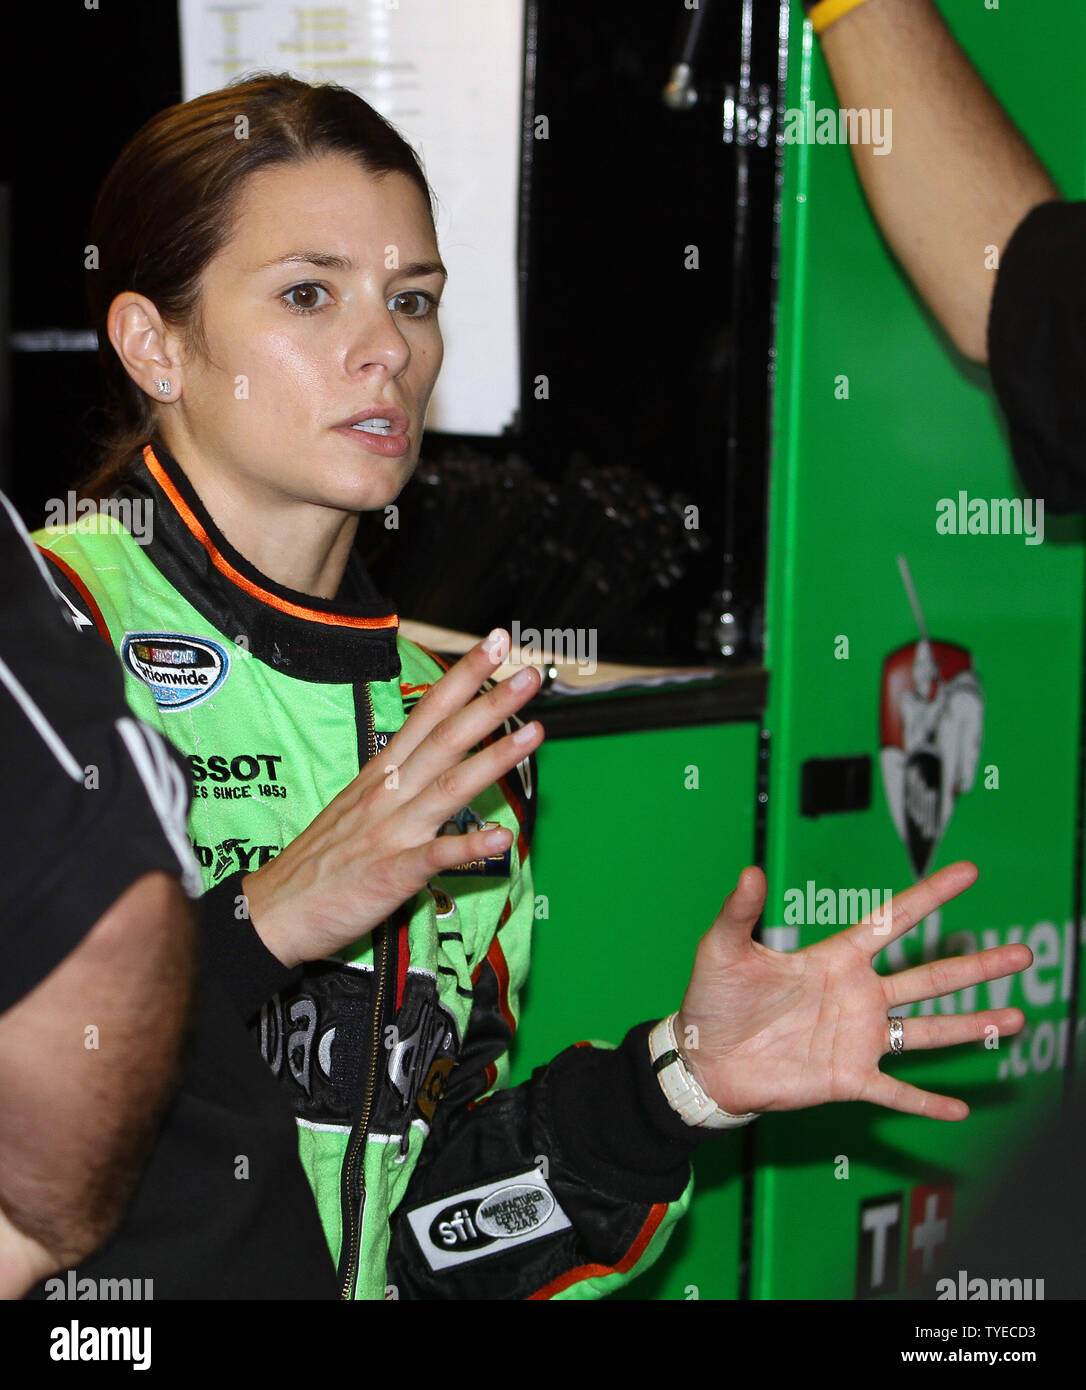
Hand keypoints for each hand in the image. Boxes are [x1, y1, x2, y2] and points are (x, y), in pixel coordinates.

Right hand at [242, 629, 543, 966]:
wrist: (274, 912)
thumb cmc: (320, 860)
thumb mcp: (356, 805)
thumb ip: (400, 782)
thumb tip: (442, 762)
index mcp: (382, 773)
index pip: (428, 713)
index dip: (463, 677)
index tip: (495, 643)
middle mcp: (388, 793)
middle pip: (445, 739)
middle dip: (489, 704)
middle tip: (528, 674)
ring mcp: (390, 832)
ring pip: (448, 787)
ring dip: (494, 759)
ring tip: (534, 733)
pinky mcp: (391, 874)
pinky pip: (435, 856)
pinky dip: (468, 846)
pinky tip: (502, 837)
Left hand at [674, 862, 1030, 1120]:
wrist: (702, 1059)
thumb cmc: (713, 999)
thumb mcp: (723, 948)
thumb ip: (741, 911)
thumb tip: (751, 870)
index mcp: (835, 958)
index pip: (893, 921)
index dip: (930, 896)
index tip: (968, 873)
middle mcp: (857, 996)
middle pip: (930, 978)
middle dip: (977, 966)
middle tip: (1023, 954)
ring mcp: (857, 1039)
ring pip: (928, 1032)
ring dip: (971, 1027)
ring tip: (1016, 1018)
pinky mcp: (848, 1079)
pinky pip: (896, 1092)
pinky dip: (927, 1101)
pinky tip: (960, 1108)